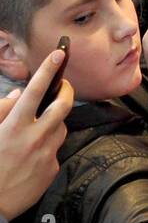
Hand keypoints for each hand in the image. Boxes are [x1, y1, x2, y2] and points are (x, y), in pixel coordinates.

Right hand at [0, 46, 73, 219]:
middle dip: (67, 91)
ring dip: (55, 121)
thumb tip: (20, 95)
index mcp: (14, 125)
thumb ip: (1, 110)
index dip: (47, 70)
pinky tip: (31, 154)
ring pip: (60, 128)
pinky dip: (46, 146)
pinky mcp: (52, 169)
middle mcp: (34, 137)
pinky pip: (54, 150)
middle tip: (65, 85)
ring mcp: (46, 154)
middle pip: (62, 106)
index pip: (35, 91)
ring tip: (40, 124)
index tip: (58, 54)